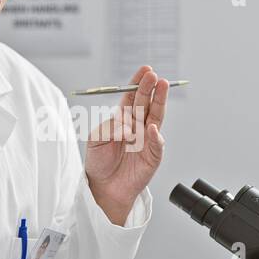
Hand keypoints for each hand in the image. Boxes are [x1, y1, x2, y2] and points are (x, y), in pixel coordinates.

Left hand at [84, 65, 167, 224]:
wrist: (104, 187)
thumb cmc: (99, 162)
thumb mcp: (96, 140)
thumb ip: (109, 128)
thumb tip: (126, 125)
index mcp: (123, 119)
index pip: (132, 97)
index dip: (138, 84)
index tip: (145, 70)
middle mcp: (137, 126)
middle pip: (146, 103)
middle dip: (150, 88)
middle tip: (154, 76)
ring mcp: (147, 139)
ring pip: (156, 117)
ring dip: (160, 102)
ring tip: (163, 87)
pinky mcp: (153, 156)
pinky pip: (157, 144)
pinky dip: (156, 136)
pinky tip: (153, 127)